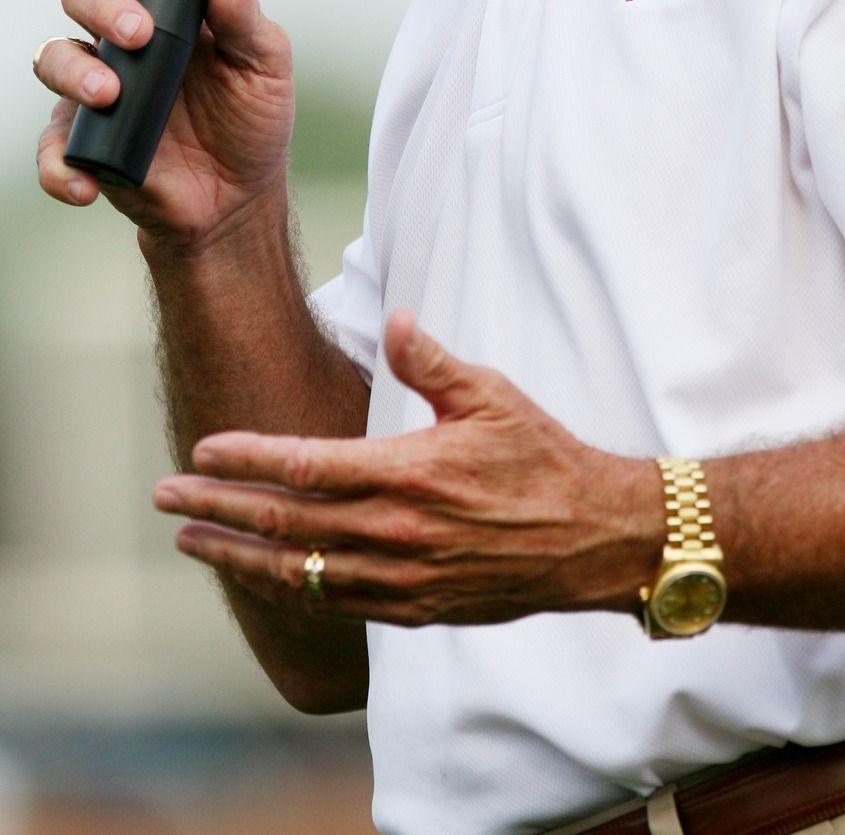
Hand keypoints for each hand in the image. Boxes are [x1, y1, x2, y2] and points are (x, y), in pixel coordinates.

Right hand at [34, 0, 293, 246]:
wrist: (238, 197)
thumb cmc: (250, 118)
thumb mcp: (263, 66)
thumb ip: (244, 16)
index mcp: (169, 8)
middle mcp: (123, 40)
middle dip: (101, 3)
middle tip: (137, 33)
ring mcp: (97, 89)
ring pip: (53, 57)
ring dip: (73, 71)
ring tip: (109, 94)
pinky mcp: (83, 142)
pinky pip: (52, 147)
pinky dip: (59, 163)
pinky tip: (86, 179)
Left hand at [153, 310, 661, 625]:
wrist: (594, 539)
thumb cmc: (543, 458)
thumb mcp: (494, 396)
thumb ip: (434, 362)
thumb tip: (397, 320)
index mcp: (411, 472)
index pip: (306, 466)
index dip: (248, 456)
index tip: (203, 446)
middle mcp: (398, 531)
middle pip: (285, 523)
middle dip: (217, 506)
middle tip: (165, 494)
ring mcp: (403, 577)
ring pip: (299, 572)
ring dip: (237, 556)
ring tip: (191, 539)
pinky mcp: (415, 609)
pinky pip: (334, 602)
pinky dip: (288, 589)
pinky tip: (261, 576)